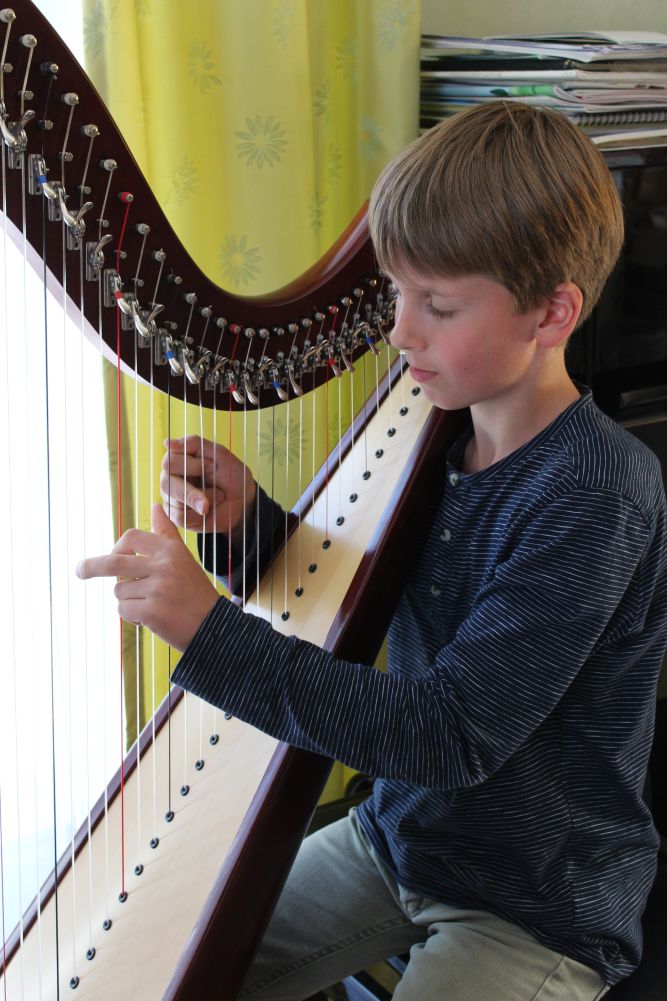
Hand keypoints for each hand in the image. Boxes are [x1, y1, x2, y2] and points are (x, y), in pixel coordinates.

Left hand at [76, 503, 218, 651]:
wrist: (215, 628)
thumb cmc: (195, 592)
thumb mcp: (183, 558)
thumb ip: (166, 532)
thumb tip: (155, 505)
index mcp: (170, 550)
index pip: (131, 537)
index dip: (117, 547)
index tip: (113, 556)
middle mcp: (164, 566)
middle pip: (114, 562)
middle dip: (91, 566)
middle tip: (78, 570)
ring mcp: (158, 588)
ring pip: (120, 590)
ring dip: (128, 601)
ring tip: (151, 606)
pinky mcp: (151, 611)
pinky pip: (123, 610)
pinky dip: (131, 617)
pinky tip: (150, 620)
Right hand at [160, 435, 255, 539]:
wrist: (244, 500)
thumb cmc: (231, 475)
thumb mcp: (219, 454)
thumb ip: (194, 444)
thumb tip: (166, 442)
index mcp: (178, 459)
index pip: (169, 462)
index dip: (192, 466)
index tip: (211, 466)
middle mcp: (170, 478)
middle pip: (167, 484)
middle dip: (194, 490)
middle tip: (217, 489)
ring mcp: (172, 498)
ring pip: (176, 502)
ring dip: (204, 500)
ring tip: (218, 496)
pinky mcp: (177, 516)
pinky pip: (181, 517)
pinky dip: (200, 514)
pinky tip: (209, 509)